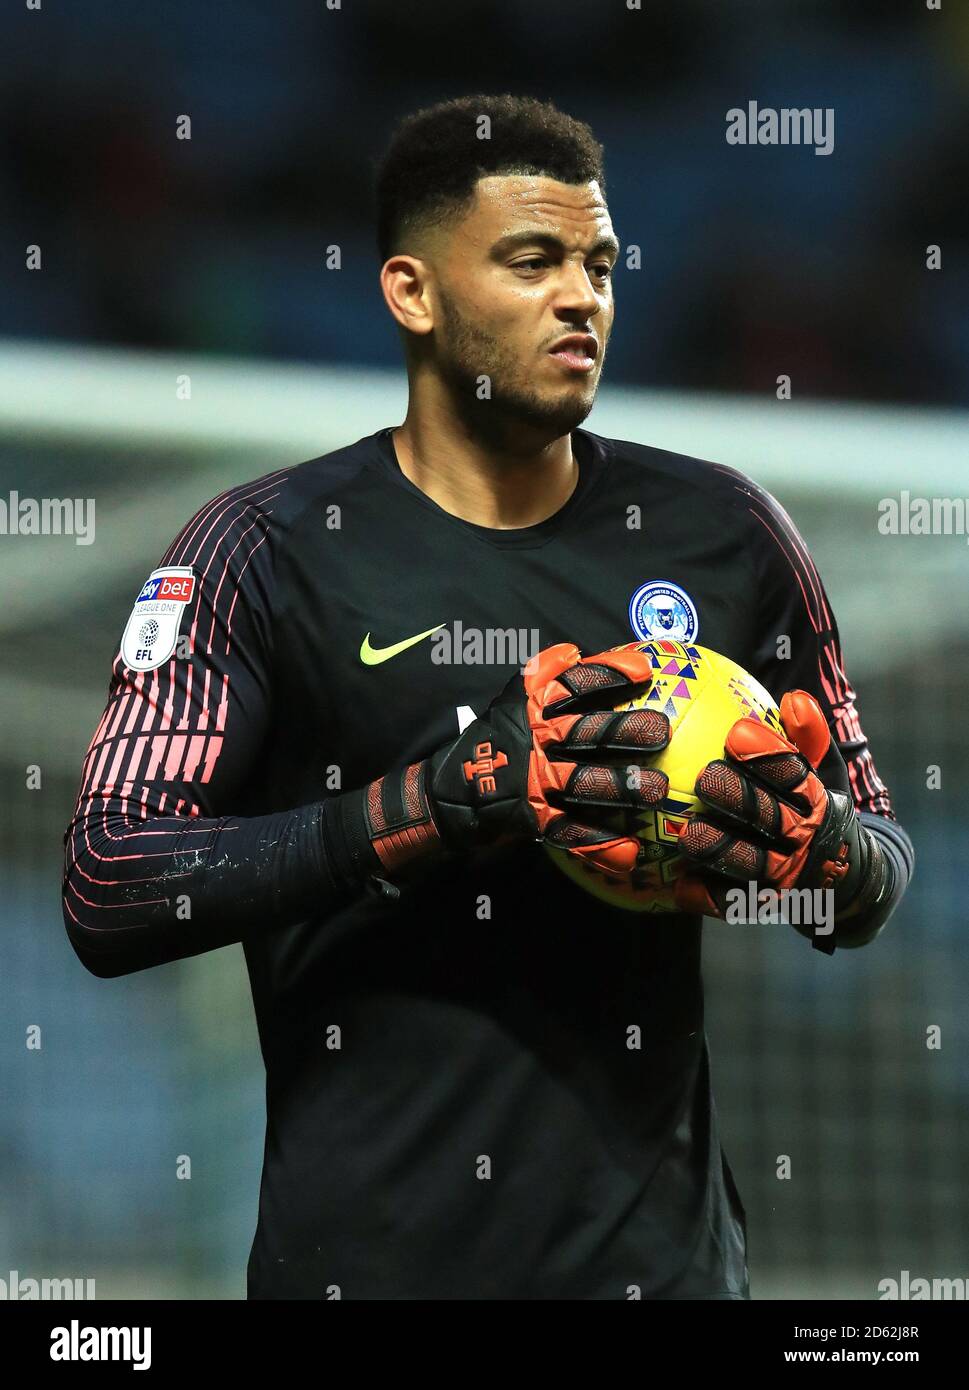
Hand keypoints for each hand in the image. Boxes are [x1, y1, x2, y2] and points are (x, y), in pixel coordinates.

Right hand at [345, 642, 671, 883]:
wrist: (448, 793)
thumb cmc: (494, 741)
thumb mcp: (511, 701)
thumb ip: (542, 676)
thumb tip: (574, 651)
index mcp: (533, 708)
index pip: (573, 684)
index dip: (607, 673)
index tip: (645, 670)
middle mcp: (535, 741)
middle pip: (584, 732)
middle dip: (623, 730)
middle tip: (661, 732)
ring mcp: (534, 780)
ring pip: (582, 781)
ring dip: (619, 786)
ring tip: (656, 791)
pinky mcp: (532, 816)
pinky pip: (570, 831)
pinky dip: (599, 844)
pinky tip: (630, 854)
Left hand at [674, 690, 888, 927]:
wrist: (839, 877)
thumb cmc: (809, 808)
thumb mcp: (816, 773)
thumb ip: (805, 738)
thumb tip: (796, 699)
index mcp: (818, 803)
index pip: (796, 777)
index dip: (769, 756)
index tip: (735, 734)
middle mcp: (804, 842)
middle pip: (772, 820)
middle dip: (741, 800)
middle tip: (705, 779)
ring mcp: (786, 877)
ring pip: (752, 864)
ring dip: (721, 849)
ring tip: (689, 835)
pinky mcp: (764, 904)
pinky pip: (734, 902)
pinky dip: (708, 895)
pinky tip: (679, 884)